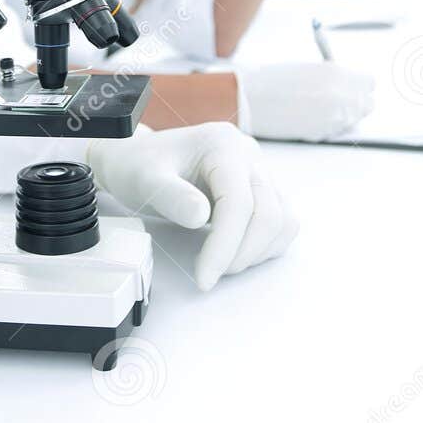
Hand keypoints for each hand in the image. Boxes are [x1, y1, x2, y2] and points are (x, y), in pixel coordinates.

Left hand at [86, 122, 298, 290]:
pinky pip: (282, 223)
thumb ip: (170, 196)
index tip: (204, 277)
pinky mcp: (264, 190)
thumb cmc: (140, 167)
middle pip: (268, 213)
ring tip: (221, 263)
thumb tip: (200, 216)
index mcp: (222, 144)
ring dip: (257, 252)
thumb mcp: (144, 179)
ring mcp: (260, 171)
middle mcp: (248, 154)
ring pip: (282, 220)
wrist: (139, 160)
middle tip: (209, 274)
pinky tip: (235, 253)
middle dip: (241, 253)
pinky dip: (265, 246)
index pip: (238, 202)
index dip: (225, 245)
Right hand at [236, 61, 374, 140]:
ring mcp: (332, 119)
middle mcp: (340, 98)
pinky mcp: (322, 134)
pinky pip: (335, 129)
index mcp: (337, 75)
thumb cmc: (271, 80)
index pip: (369, 82)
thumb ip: (333, 77)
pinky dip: (328, 124)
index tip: (353, 84)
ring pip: (353, 119)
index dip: (359, 83)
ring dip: (342, 113)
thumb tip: (348, 84)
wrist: (249, 101)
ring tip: (319, 106)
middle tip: (340, 97)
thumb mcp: (308, 69)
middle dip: (356, 100)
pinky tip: (310, 115)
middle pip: (368, 104)